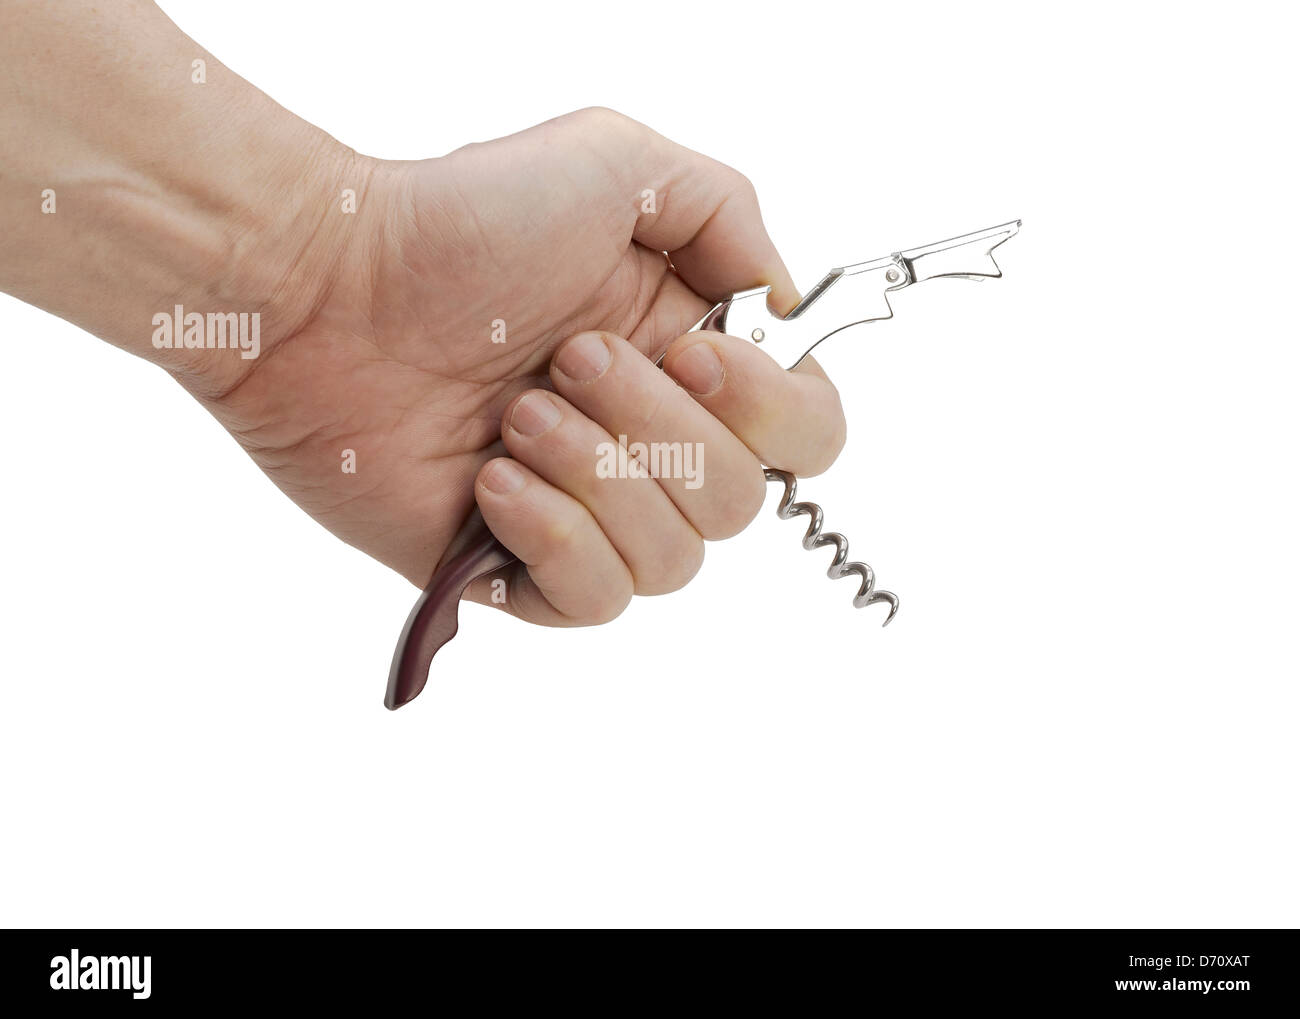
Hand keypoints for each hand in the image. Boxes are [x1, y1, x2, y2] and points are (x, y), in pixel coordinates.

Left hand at [203, 108, 848, 624]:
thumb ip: (730, 217)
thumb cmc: (456, 221)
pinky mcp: (518, 564)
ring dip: (600, 477)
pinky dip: (558, 540)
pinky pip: (597, 601)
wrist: (322, 292)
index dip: (770, 411)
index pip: (805, 432)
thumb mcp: (619, 163)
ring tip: (515, 416)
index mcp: (688, 360)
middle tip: (566, 361)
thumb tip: (784, 309)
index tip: (692, 351)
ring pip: (676, 562)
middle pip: (742, 502)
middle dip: (655, 429)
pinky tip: (491, 481)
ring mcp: (587, 508)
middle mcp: (650, 440)